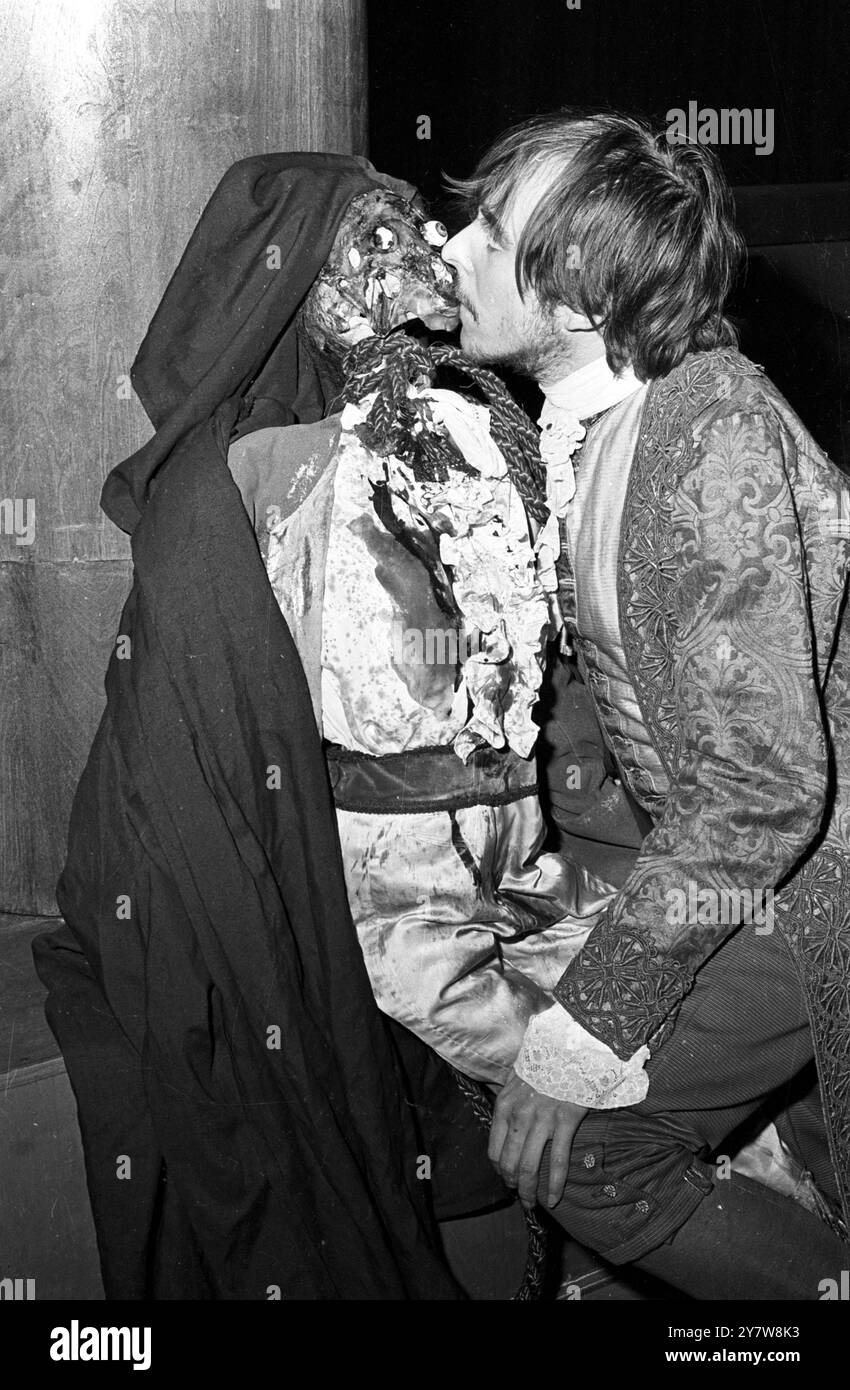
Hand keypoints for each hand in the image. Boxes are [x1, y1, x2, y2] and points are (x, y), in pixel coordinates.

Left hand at [488, 1073, 586, 1208]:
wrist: (571, 1046)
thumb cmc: (544, 1063)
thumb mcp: (516, 1079)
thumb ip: (508, 1102)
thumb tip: (504, 1121)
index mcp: (504, 1106)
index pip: (494, 1151)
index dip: (500, 1171)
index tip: (507, 1180)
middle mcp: (519, 1115)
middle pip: (509, 1164)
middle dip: (513, 1186)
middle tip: (520, 1197)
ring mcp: (542, 1120)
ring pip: (529, 1167)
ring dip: (529, 1191)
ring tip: (532, 1204)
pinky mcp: (565, 1121)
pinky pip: (558, 1160)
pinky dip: (555, 1184)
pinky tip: (554, 1198)